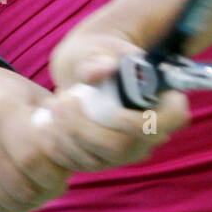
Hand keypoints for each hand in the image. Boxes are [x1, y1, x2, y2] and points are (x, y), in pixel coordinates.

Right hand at [0, 65, 74, 211]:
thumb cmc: (3, 94)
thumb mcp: (30, 94)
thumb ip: (58, 120)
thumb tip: (85, 148)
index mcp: (0, 109)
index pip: (33, 158)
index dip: (56, 172)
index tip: (67, 170)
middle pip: (22, 186)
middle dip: (48, 190)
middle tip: (58, 183)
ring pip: (8, 201)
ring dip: (33, 201)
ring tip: (42, 187)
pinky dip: (13, 205)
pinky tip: (22, 191)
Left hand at [40, 24, 189, 172]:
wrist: (87, 65)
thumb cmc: (101, 52)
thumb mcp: (100, 48)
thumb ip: (99, 58)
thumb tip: (104, 67)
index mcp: (166, 104)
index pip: (165, 123)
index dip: (137, 123)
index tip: (109, 109)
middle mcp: (152, 135)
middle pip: (123, 148)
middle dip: (86, 128)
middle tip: (61, 101)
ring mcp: (128, 152)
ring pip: (98, 160)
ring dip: (68, 137)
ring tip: (51, 107)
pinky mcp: (104, 160)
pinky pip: (81, 164)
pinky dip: (59, 148)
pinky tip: (45, 127)